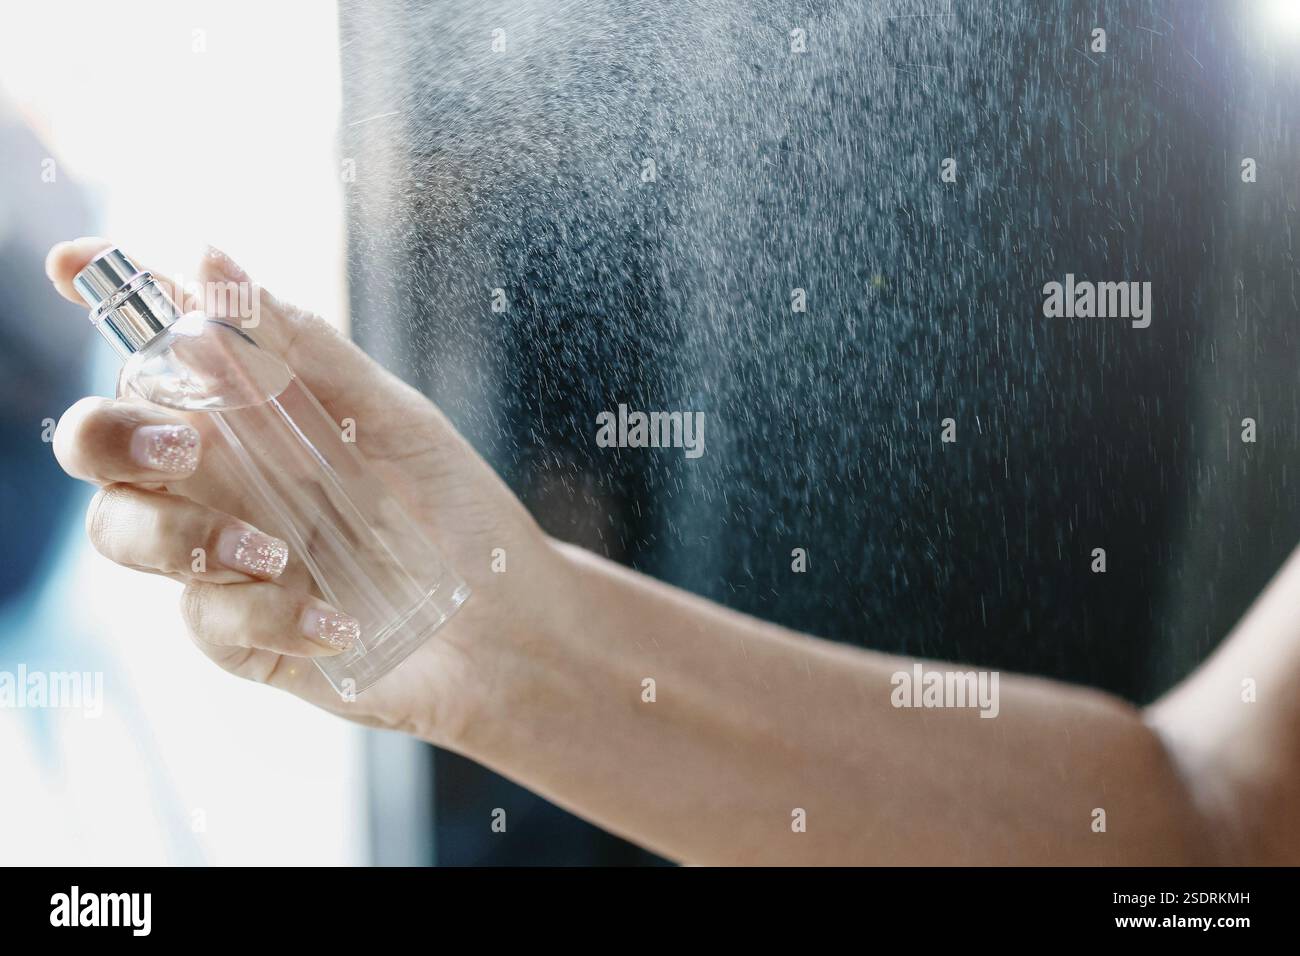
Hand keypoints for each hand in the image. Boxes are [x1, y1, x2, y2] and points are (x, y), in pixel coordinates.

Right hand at [47, 237, 567, 744]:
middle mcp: (216, 478)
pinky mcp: (241, 635)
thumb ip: (304, 349)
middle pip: (101, 444)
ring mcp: (221, 557)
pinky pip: (207, 622)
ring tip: (277, 551)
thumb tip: (209, 258)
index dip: (103, 301)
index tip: (71, 263)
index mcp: (246, 412)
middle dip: (110, 434)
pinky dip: (269, 618)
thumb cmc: (452, 508)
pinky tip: (338, 624)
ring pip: (121, 533)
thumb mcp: (392, 417)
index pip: (155, 351)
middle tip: (180, 443)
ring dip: (182, 536)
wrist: (508, 624)